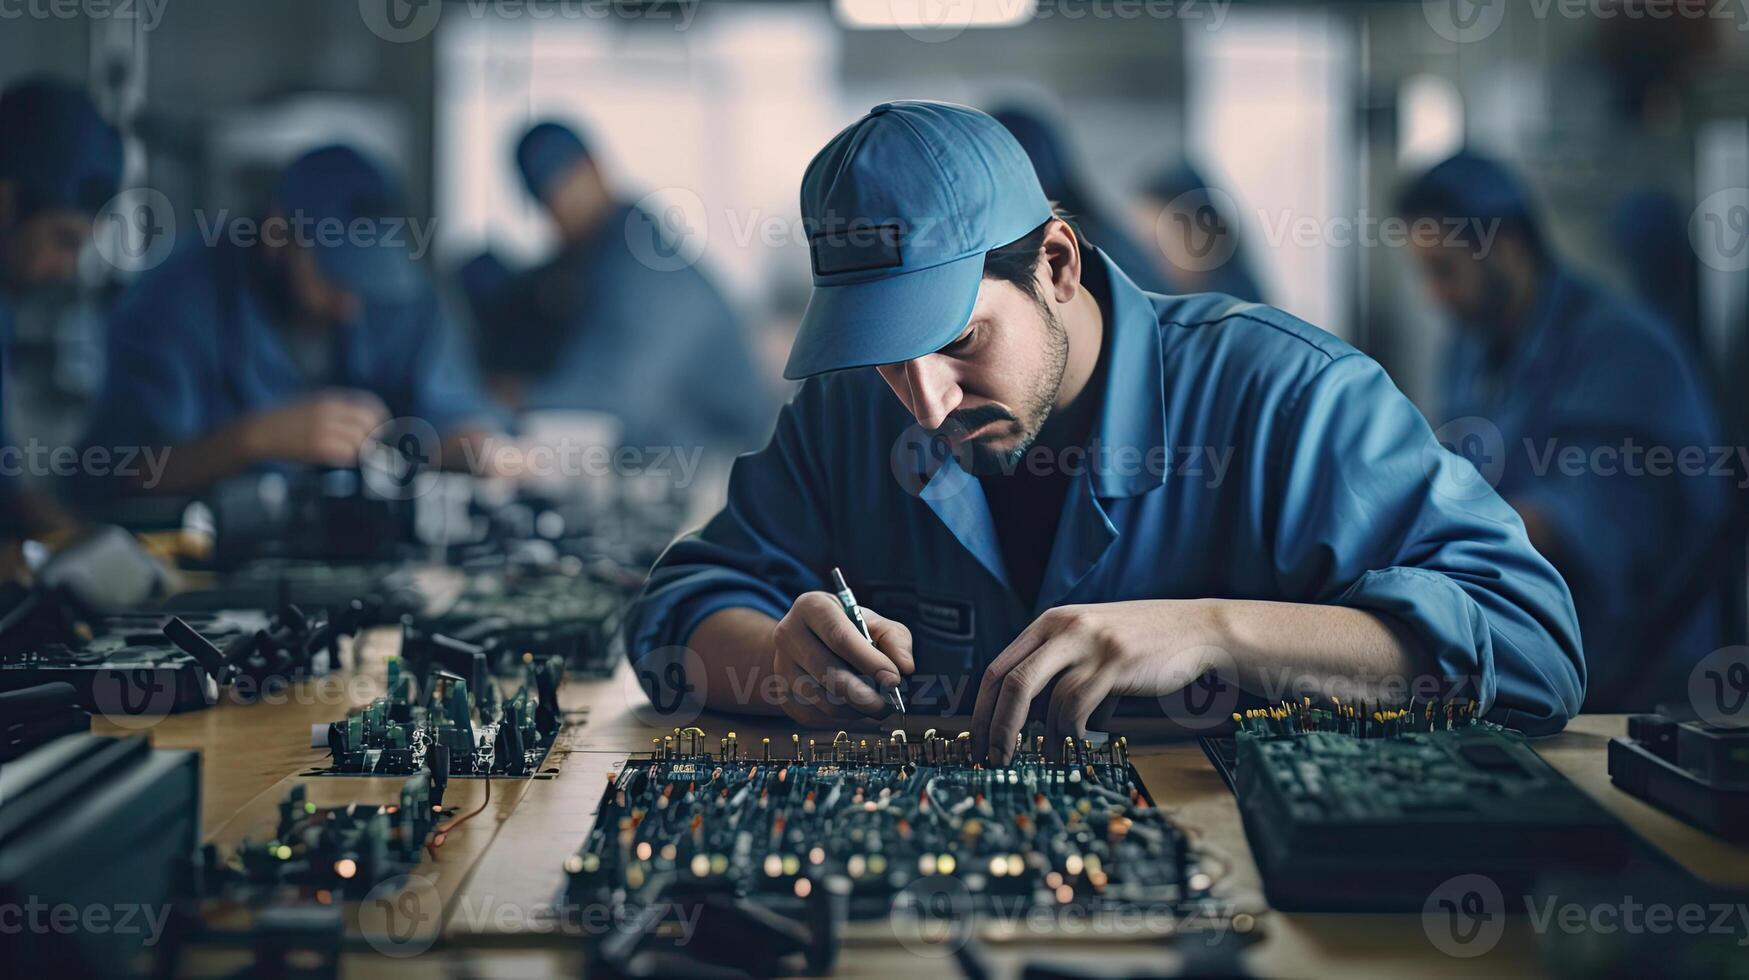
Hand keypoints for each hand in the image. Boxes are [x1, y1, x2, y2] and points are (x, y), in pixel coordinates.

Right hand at [241, 390, 389, 467]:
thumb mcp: (314, 404)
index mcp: (330, 398)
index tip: (381, 428)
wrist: (260, 431)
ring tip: (350, 452)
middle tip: (369, 445)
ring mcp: (324, 429)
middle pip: (369, 423)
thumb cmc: (289, 420)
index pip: (370, 404)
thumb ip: (339, 409)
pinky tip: (339, 457)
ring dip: (360, 449)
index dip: (380, 417)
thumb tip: (368, 420)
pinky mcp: (318, 447)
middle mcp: (330, 411)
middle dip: (374, 436)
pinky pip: (347, 454)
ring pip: (360, 441)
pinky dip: (348, 458)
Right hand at [770, 591, 912, 726]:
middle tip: (889, 705)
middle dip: (864, 695)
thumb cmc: (849, 629)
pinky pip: (811, 716)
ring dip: (854, 710)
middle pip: (828, 673)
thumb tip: (905, 667)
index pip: (839, 638)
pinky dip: (838, 720)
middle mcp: (788, 634)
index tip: (894, 679)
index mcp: (812, 607)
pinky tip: (854, 710)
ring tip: (874, 706)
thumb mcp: (874, 622)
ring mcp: (780, 665)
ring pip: (820, 699)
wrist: (811, 639)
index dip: (869, 662)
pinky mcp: (780, 692)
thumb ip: (895, 640)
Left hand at [971, 601, 1219, 763]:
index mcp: (1050, 623)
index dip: (982, 710)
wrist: (1196, 629)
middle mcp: (1064, 628)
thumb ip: (1060, 672)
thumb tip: (1029, 720)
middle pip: (1010, 683)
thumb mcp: (1090, 645)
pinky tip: (1080, 743)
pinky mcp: (1116, 662)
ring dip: (1045, 739)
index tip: (978, 741)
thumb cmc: (1141, 644)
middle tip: (994, 759)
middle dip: (997, 728)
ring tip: (1051, 758)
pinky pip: (1079, 707)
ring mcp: (1090, 643)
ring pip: (1046, 701)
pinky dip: (1073, 733)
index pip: (998, 669)